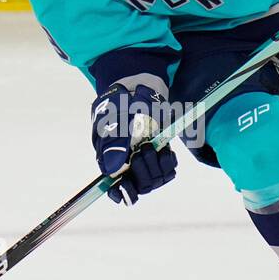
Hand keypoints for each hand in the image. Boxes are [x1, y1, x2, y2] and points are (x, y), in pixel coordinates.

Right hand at [91, 84, 177, 205]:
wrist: (139, 86)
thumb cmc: (120, 101)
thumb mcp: (116, 118)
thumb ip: (114, 142)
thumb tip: (111, 170)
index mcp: (109, 158)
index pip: (114, 188)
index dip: (122, 192)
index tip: (128, 190)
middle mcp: (126, 163)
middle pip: (138, 186)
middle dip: (144, 172)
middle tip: (144, 149)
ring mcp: (143, 159)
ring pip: (154, 180)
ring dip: (157, 167)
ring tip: (154, 148)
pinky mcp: (158, 154)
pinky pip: (167, 171)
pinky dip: (169, 163)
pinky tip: (166, 151)